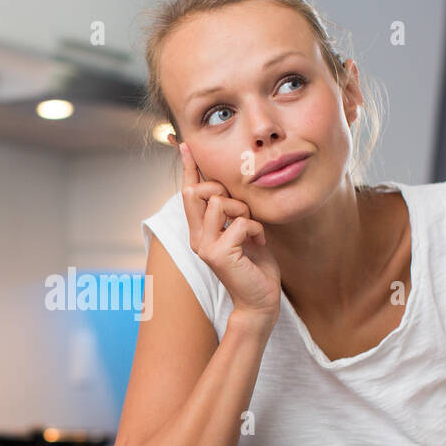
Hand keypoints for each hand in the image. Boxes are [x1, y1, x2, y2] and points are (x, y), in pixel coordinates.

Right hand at [177, 140, 280, 325]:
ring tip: (252, 229)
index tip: (186, 145)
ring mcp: (205, 247)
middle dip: (223, 190)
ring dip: (242, 210)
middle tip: (243, 211)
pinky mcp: (218, 255)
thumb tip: (231, 186)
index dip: (188, 168)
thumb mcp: (243, 230)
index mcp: (200, 231)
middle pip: (196, 191)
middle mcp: (196, 237)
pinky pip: (239, 223)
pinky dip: (255, 229)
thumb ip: (232, 211)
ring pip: (218, 202)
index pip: (189, 192)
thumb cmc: (255, 266)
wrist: (260, 301)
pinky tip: (260, 242)